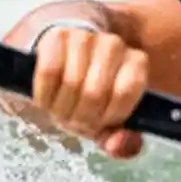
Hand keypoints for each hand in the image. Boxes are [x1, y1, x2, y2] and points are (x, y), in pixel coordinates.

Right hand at [10, 26, 147, 158]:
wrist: (63, 68)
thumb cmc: (90, 100)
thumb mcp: (108, 122)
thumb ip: (122, 141)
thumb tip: (117, 144)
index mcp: (136, 63)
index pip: (126, 91)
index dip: (110, 115)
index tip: (100, 123)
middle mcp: (113, 45)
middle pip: (95, 91)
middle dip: (81, 116)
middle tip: (75, 121)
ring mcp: (85, 37)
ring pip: (72, 82)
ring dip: (62, 108)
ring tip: (60, 112)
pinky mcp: (56, 37)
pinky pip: (49, 71)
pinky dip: (45, 94)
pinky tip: (45, 102)